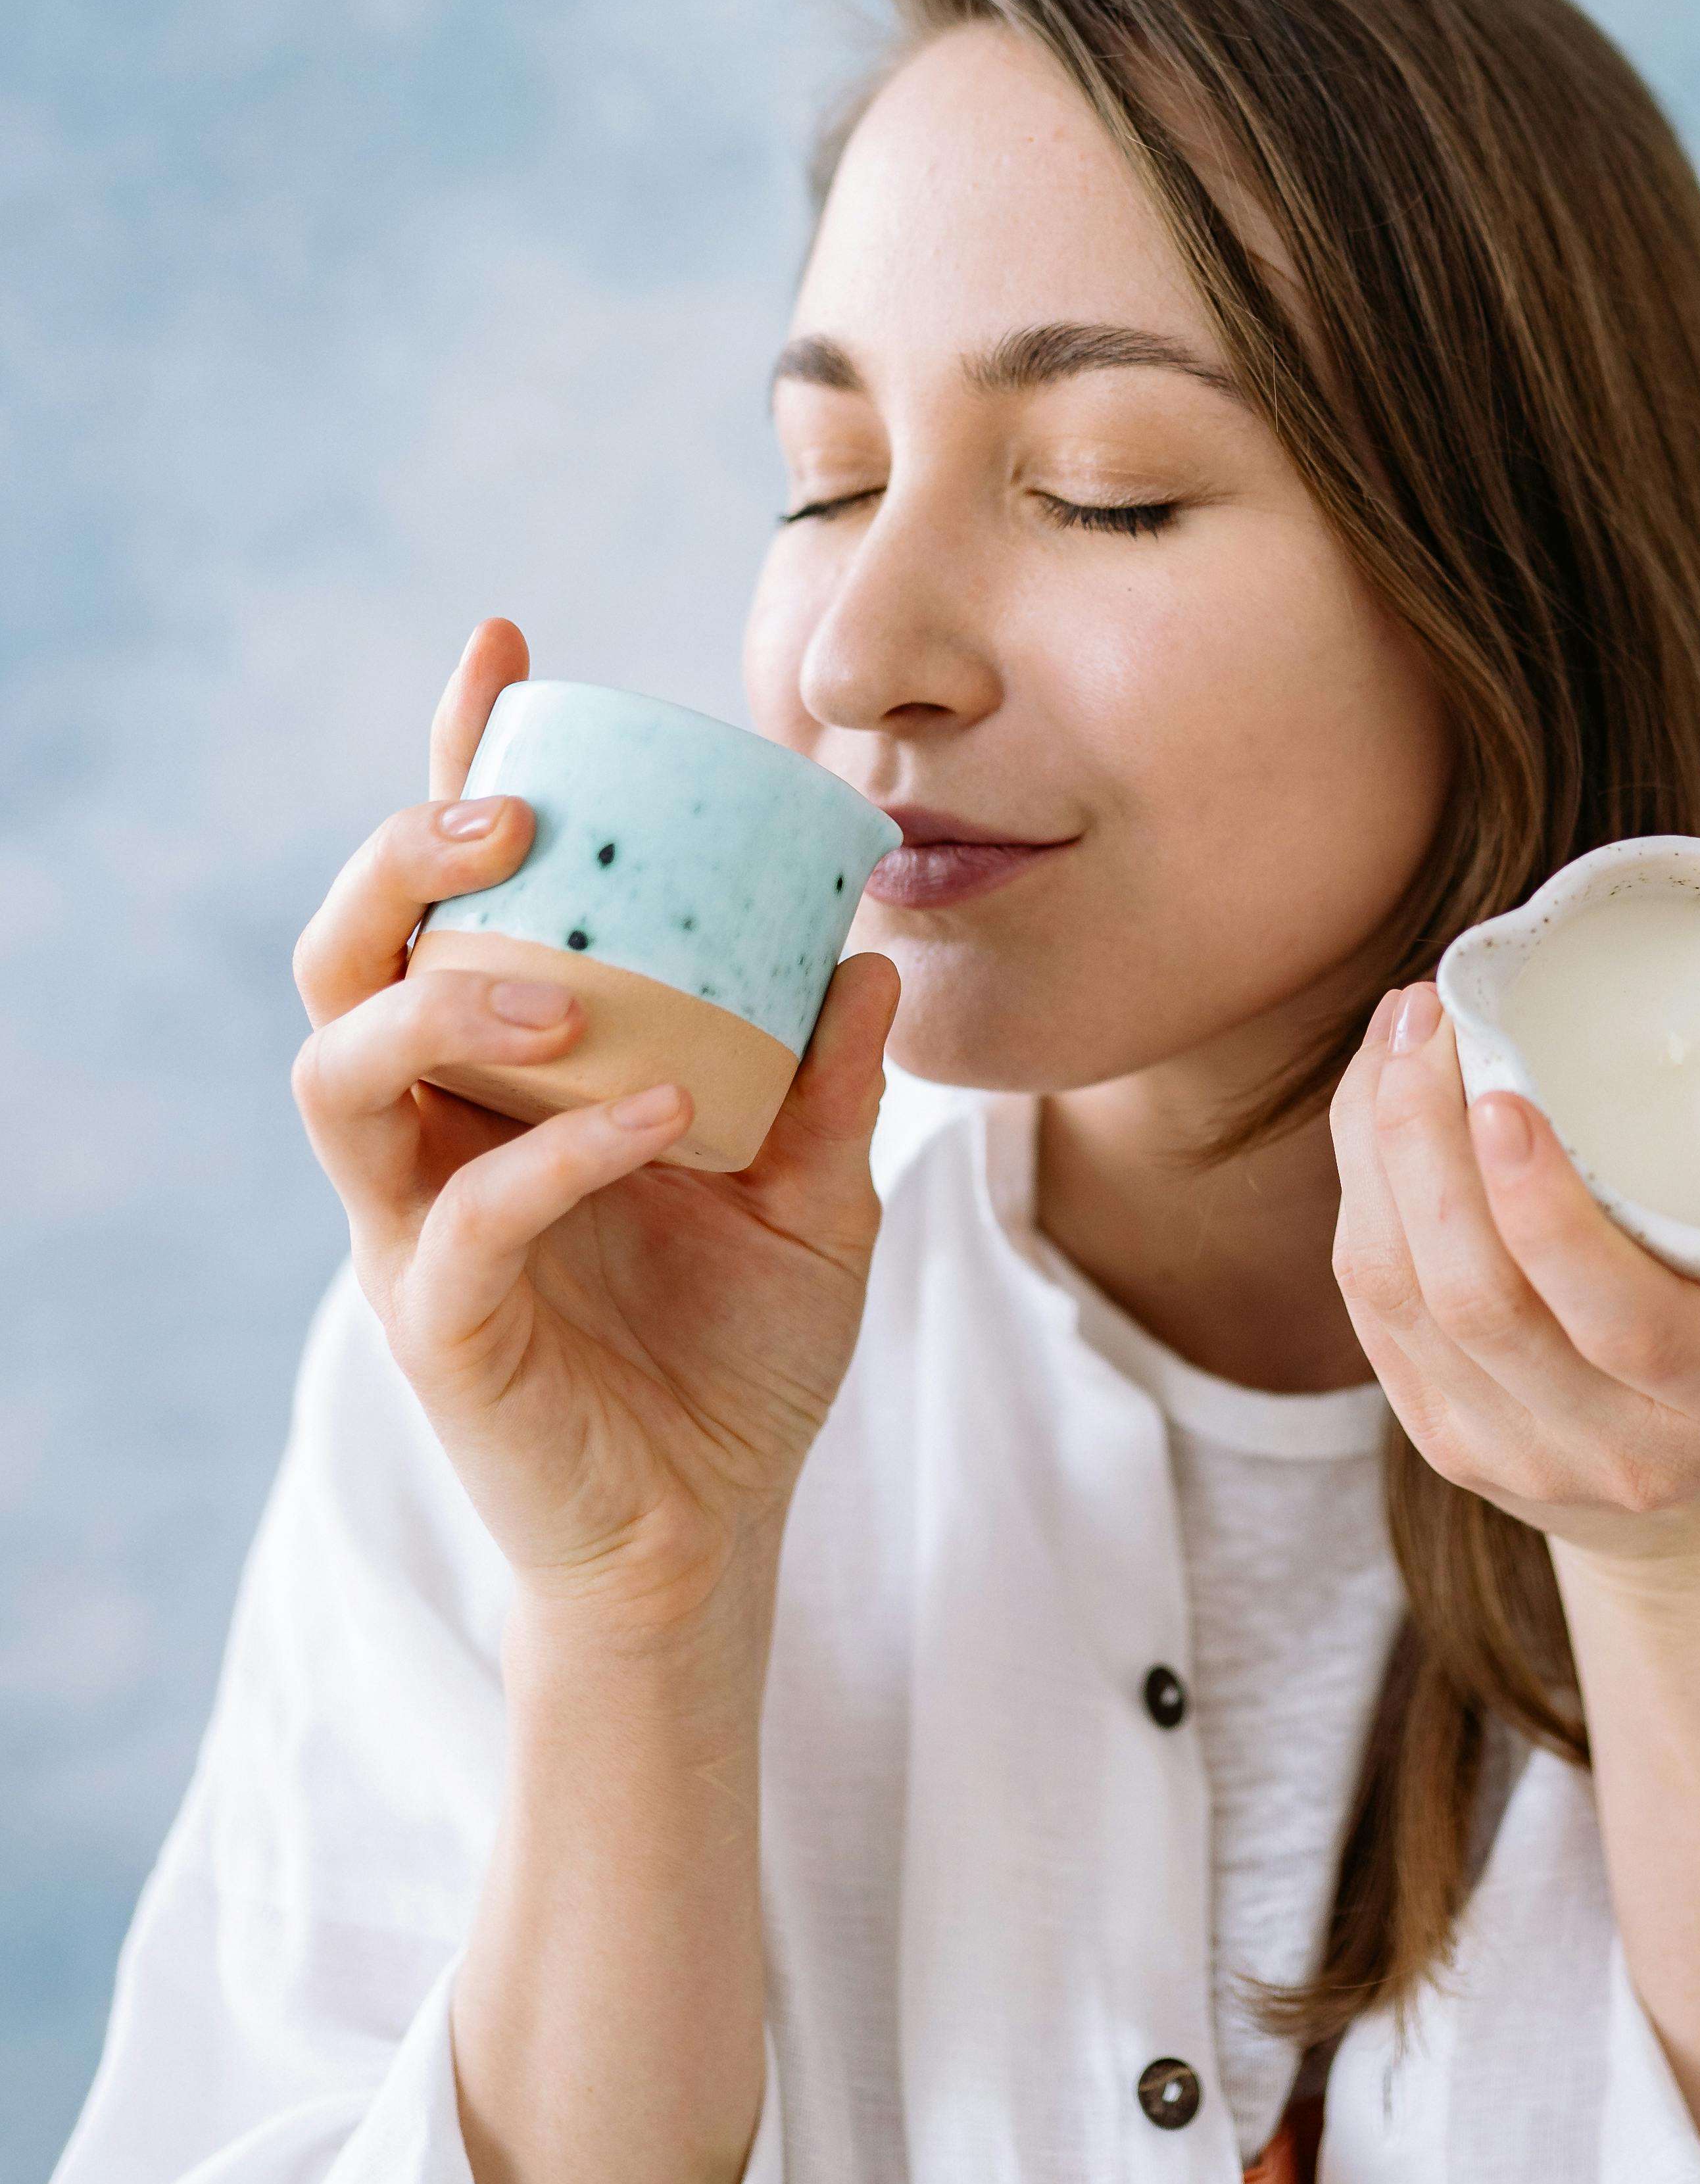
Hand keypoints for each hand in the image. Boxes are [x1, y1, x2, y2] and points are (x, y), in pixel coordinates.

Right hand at [291, 618, 899, 1637]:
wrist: (710, 1537)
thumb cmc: (735, 1354)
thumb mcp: (817, 1198)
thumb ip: (831, 1082)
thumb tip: (872, 947)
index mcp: (501, 1069)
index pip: (450, 893)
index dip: (454, 760)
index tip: (506, 646)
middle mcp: (432, 1130)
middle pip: (342, 953)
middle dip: (402, 856)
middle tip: (510, 808)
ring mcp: (416, 1228)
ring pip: (342, 1069)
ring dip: (445, 998)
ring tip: (561, 983)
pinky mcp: (441, 1329)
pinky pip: (467, 1219)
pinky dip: (557, 1154)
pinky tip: (660, 1115)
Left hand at [1328, 934, 1699, 1566]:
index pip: (1627, 1317)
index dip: (1549, 1212)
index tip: (1503, 1093)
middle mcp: (1627, 1454)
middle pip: (1484, 1302)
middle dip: (1427, 1146)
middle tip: (1431, 1013)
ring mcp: (1522, 1459)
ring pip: (1406, 1301)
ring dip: (1380, 1154)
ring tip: (1398, 1034)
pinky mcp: (1449, 1444)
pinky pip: (1373, 1312)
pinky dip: (1363, 1196)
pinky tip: (1374, 1107)